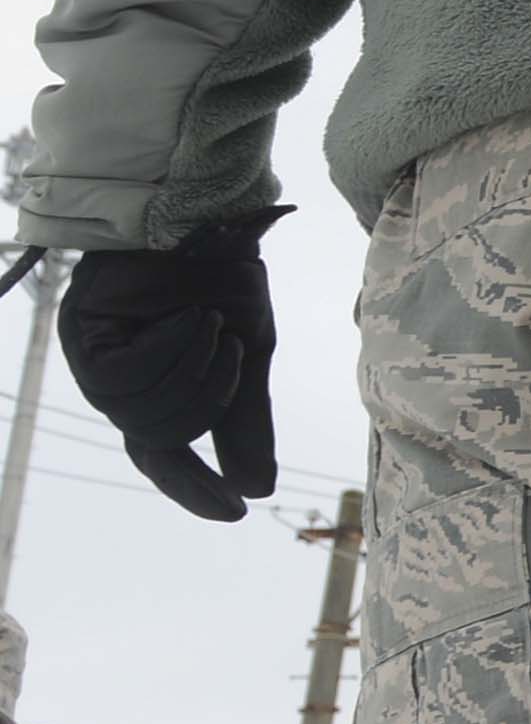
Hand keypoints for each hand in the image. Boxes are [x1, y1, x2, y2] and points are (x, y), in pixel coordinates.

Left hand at [60, 205, 292, 520]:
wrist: (204, 213)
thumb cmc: (221, 275)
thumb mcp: (247, 352)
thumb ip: (243, 420)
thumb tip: (255, 487)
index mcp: (150, 387)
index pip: (160, 454)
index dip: (193, 489)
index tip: (238, 510)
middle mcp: (111, 379)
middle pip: (156, 437)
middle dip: (207, 401)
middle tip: (232, 352)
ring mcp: (89, 357)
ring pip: (142, 412)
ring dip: (194, 371)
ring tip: (211, 325)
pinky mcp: (81, 332)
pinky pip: (129, 378)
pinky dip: (172, 351)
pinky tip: (190, 319)